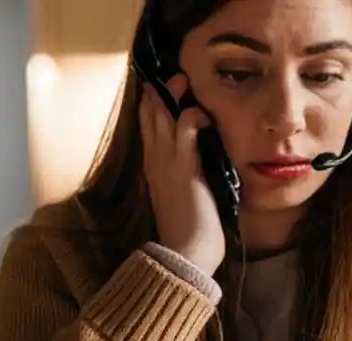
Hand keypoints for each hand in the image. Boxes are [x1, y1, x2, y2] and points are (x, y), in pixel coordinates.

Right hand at [138, 73, 225, 275]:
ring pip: (162, 116)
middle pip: (149, 115)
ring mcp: (167, 163)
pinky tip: (204, 115)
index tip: (162, 89)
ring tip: (184, 80)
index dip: (152, 106)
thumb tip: (200, 161)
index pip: (147, 128)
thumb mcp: (184, 196)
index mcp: (154, 168)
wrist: (185, 254)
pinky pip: (186, 129)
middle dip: (159, 92)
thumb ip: (187, 175)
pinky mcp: (184, 168)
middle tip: (171, 75)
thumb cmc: (189, 230)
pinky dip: (194, 116)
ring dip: (173, 95)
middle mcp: (155, 161)